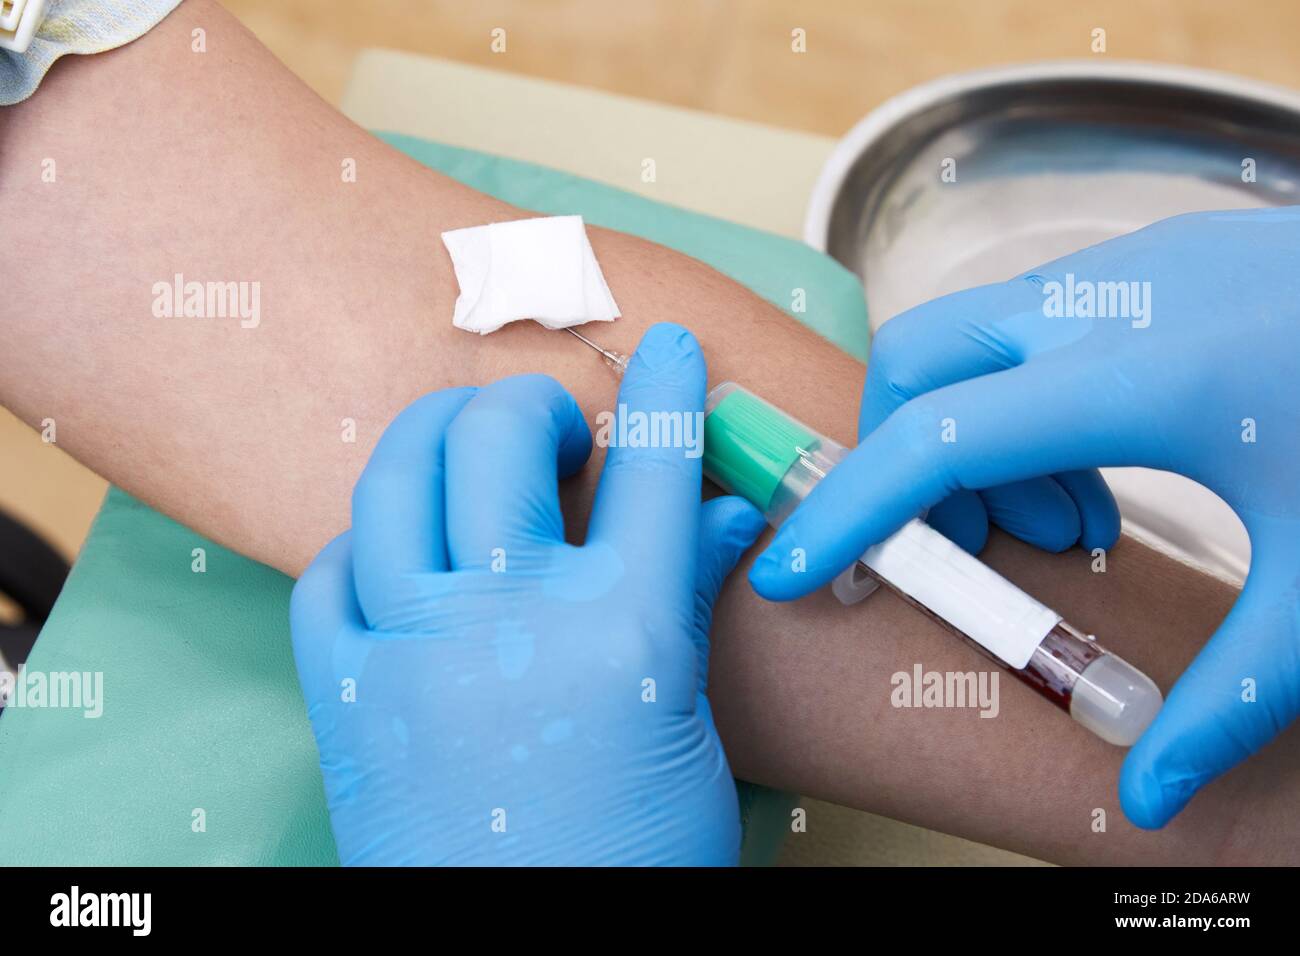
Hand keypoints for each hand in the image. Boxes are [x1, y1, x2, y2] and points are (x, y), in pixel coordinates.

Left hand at [291, 323, 764, 864]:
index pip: (649, 465)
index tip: (662, 346)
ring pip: (397, 478)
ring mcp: (412, 649)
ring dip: (440, 435)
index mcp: (620, 627)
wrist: (530, 948)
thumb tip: (716, 514)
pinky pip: (329, 571)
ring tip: (470, 449)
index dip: (661, 389)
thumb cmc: (633, 857)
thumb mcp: (688, 726)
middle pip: (500, 435)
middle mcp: (507, 619)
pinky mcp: (346, 694)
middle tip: (556, 425)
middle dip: (533, 400)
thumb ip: (688, 602)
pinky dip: (367, 540)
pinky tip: (400, 550)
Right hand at [749, 206, 1299, 827]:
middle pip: (918, 362)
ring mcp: (1131, 268)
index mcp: (1146, 376)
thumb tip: (1144, 789)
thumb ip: (1228, 700)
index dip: (848, 510)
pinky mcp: (1152, 264)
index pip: (934, 438)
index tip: (795, 571)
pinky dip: (1023, 408)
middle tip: (979, 545)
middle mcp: (1115, 301)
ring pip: (969, 344)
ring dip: (972, 439)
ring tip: (1072, 518)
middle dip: (899, 460)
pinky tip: (1107, 468)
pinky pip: (1028, 331)